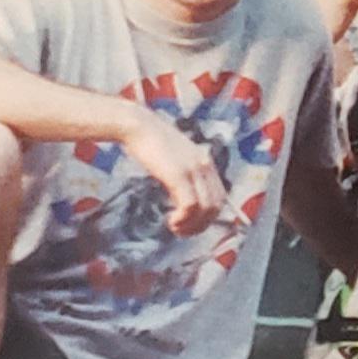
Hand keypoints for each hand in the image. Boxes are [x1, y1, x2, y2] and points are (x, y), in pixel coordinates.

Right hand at [120, 111, 228, 230]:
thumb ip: (185, 176)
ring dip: (192, 225)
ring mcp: (193, 169)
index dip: (209, 217)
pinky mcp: (179, 174)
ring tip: (176, 228)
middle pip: (216, 206)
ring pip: (206, 209)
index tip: (193, 225)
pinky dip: (183, 219)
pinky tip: (172, 221)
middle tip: (183, 232)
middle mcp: (204, 165)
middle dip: (202, 225)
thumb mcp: (175, 159)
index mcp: (206, 161)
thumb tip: (186, 202)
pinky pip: (190, 206)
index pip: (220, 197)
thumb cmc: (151, 143)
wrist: (137, 126)